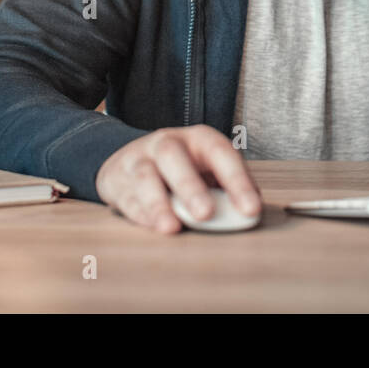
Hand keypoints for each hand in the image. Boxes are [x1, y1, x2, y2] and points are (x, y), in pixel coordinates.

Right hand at [95, 125, 261, 232]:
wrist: (131, 159)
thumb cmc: (183, 168)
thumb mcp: (208, 169)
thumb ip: (227, 188)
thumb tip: (248, 215)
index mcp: (198, 139)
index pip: (220, 153)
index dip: (237, 180)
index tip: (251, 209)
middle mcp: (166, 144)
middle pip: (174, 157)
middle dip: (190, 186)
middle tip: (206, 214)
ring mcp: (138, 160)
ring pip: (145, 176)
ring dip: (159, 204)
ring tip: (172, 227)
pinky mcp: (117, 180)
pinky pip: (127, 197)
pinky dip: (141, 214)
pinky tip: (154, 227)